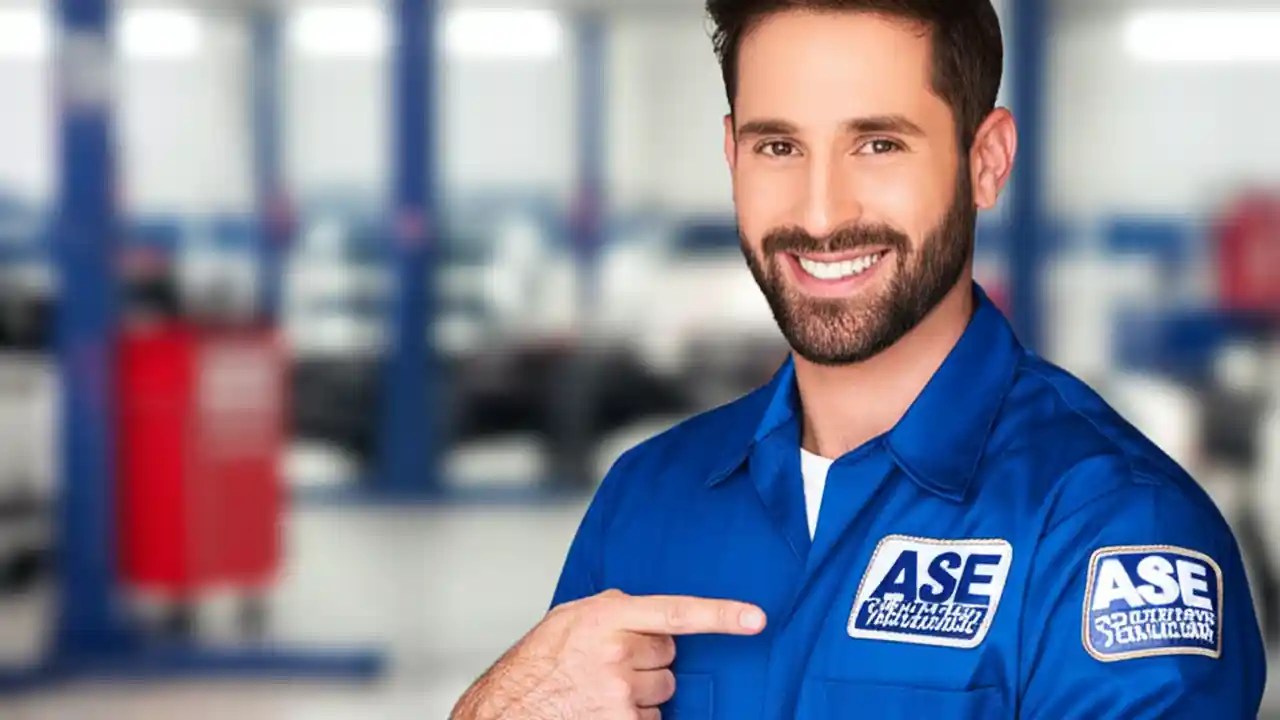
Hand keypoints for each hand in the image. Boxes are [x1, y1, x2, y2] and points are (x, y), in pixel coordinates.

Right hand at [451, 589, 766, 719]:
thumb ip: (613, 608)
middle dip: (648, 659)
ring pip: (662, 689)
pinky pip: (652, 718)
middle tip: (611, 664)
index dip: (721, 615)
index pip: (676, 613)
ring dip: (641, 690)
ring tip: (600, 689)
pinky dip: (634, 716)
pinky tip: (602, 709)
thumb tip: (650, 613)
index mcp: (606, 616)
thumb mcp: (570, 617)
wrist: (508, 708)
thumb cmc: (537, 662)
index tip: (756, 619)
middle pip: (668, 656)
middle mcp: (617, 652)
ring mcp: (621, 693)